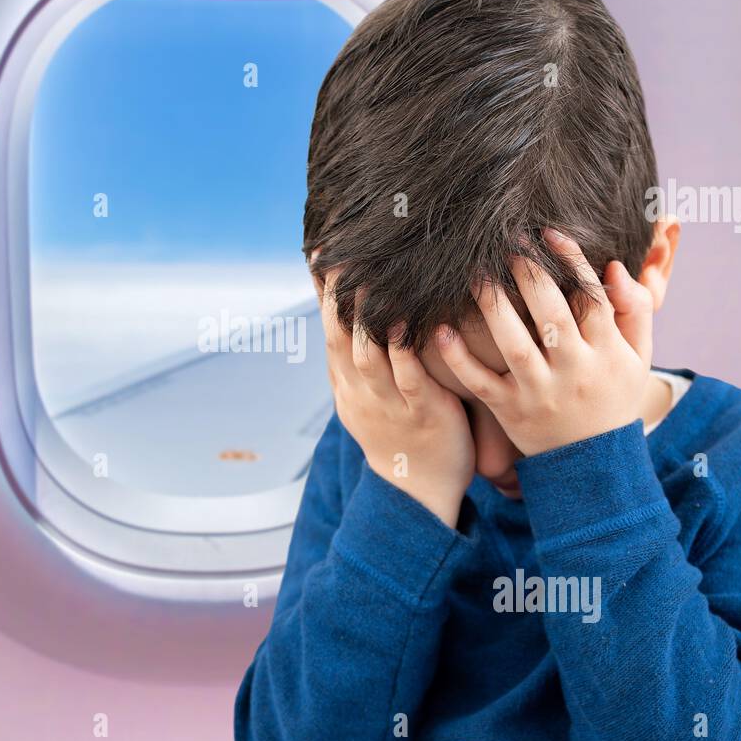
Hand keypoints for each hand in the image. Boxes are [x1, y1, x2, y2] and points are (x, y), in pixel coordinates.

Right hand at [317, 269, 474, 526]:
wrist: (417, 489)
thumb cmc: (399, 430)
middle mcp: (360, 389)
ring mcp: (388, 402)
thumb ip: (361, 356)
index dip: (322, 291)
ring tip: (366, 278)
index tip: (318, 251)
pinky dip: (406, 349)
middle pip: (340, 334)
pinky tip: (410, 320)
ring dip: (366, 316)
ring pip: (368, 353)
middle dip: (336, 294)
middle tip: (335, 252)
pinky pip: (410, 377)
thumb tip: (352, 313)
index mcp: (346, 381)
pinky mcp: (422, 413)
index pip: (328, 327)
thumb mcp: (367, 394)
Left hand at [433, 228, 653, 456]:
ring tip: (477, 274)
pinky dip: (458, 358)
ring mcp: (539, 393)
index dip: (571, 263)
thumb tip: (613, 267)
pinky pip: (480, 383)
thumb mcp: (639, 359)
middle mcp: (573, 372)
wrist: (594, 465)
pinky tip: (441, 330)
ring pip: (514, 346)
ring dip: (493, 307)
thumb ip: (635, 311)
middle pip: (552, 316)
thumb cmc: (614, 399)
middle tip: (508, 244)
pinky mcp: (509, 411)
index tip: (550, 234)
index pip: (592, 300)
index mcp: (607, 354)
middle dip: (530, 276)